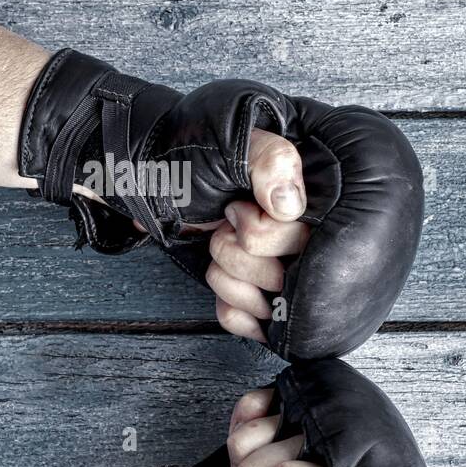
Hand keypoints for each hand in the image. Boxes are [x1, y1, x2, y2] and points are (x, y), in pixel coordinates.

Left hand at [206, 129, 311, 344]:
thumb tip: (289, 207)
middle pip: (288, 281)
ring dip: (228, 279)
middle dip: (240, 255)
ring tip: (218, 244)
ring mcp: (284, 269)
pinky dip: (229, 306)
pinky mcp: (261, 293)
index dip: (265, 237)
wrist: (152, 171)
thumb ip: (270, 160)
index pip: (311, 247)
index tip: (239, 212)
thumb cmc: (194, 153)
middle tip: (224, 224)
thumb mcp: (235, 141)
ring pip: (269, 306)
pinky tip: (223, 278)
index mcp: (313, 203)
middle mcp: (307, 240)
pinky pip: (254, 325)